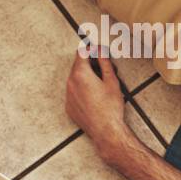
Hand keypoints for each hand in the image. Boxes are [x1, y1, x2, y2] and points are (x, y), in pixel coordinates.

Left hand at [65, 50, 141, 166]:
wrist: (105, 130)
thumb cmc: (111, 107)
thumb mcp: (112, 81)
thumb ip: (104, 62)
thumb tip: (100, 49)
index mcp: (80, 74)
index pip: (81, 53)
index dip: (90, 49)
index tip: (98, 49)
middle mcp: (70, 83)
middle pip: (78, 66)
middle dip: (90, 64)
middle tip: (105, 70)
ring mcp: (68, 95)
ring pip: (75, 79)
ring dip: (86, 78)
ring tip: (102, 86)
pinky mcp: (69, 106)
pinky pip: (74, 93)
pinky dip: (82, 91)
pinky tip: (95, 99)